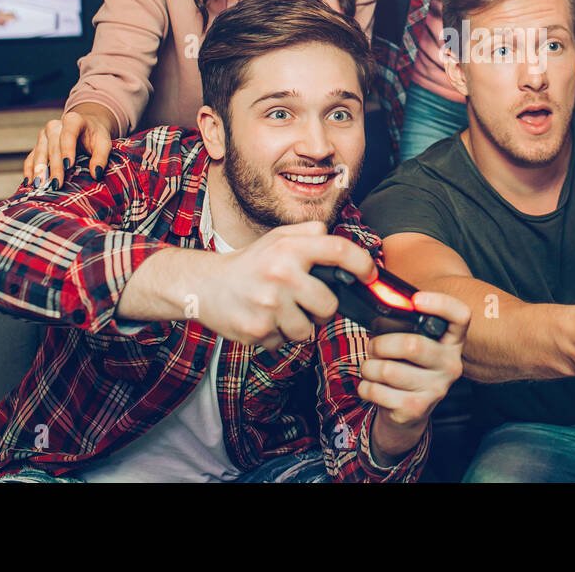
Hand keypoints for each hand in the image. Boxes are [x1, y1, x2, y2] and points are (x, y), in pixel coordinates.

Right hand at [22, 102, 116, 188]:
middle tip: (56, 184)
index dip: (67, 150)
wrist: (86, 126)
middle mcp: (55, 126)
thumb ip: (101, 157)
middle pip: (53, 147)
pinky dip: (29, 169)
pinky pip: (31, 157)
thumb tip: (95, 173)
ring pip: (39, 152)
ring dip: (39, 170)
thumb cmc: (96, 136)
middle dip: (54, 167)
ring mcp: (44, 135)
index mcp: (73, 120)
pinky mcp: (38, 145)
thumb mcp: (104, 143)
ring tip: (40, 185)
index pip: (68, 135)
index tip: (68, 166)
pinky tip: (29, 182)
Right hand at [196, 221, 377, 353]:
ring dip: (301, 325)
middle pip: (329, 305)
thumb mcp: (277, 238)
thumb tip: (336, 236)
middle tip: (306, 301)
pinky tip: (265, 319)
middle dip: (323, 308)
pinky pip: (285, 342)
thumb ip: (309, 233)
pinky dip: (279, 335)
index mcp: (289, 249)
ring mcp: (269, 306)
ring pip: (309, 330)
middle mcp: (281, 275)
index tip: (369, 275)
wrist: (205, 287)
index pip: (339, 251)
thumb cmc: (249, 263)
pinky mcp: (258, 331)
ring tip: (282, 310)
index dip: (362, 264)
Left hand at [358, 292, 469, 459]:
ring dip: (369, 367)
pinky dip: (365, 386)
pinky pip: (377, 391)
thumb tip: (380, 308)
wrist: (410, 411)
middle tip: (373, 347)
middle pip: (412, 345)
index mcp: (453, 341)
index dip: (441, 304)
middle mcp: (451, 364)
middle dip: (381, 344)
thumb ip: (406, 324)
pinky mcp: (416, 408)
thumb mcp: (415, 342)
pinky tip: (372, 386)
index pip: (460, 316)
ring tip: (371, 368)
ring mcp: (436, 388)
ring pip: (388, 370)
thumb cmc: (409, 366)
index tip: (416, 299)